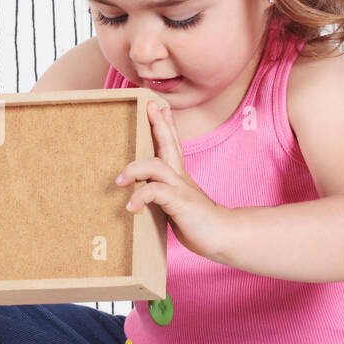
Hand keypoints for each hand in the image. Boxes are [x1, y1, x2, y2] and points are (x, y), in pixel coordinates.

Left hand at [115, 102, 233, 262]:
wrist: (223, 236)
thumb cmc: (198, 223)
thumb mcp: (176, 204)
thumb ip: (163, 197)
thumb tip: (144, 197)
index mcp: (179, 176)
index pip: (173, 144)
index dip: (166, 125)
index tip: (158, 107)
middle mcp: (180, 177)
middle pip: (169, 143)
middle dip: (158, 124)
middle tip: (149, 107)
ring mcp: (181, 187)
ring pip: (156, 165)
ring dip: (134, 168)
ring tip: (119, 180)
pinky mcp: (179, 202)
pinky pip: (156, 192)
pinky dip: (140, 196)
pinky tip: (130, 206)